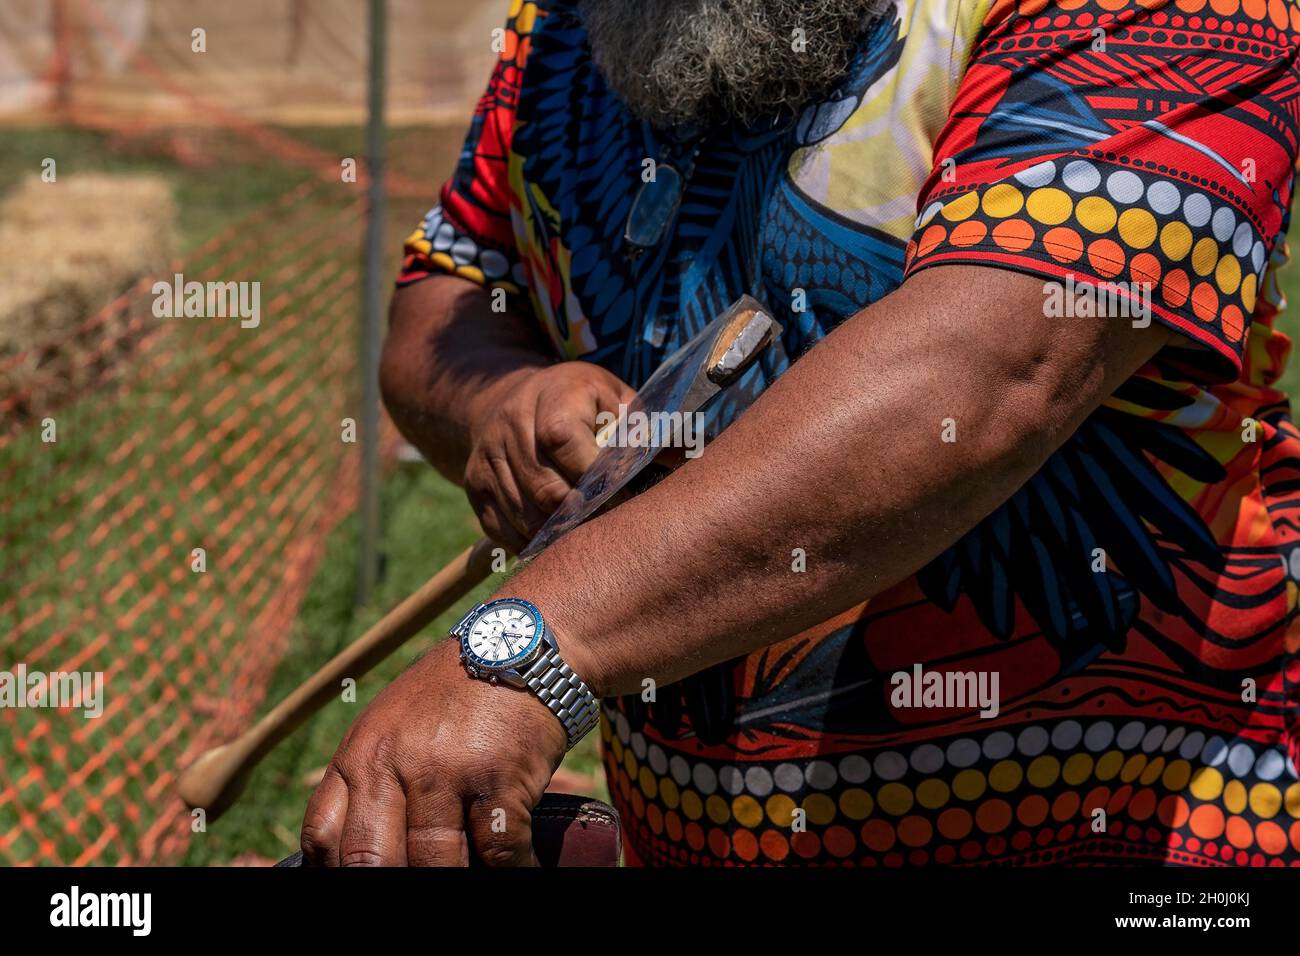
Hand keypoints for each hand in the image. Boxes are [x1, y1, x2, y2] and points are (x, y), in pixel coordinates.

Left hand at [299, 640, 567, 865]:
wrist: (518, 646)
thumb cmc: (456, 698)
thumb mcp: (393, 727)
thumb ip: (372, 782)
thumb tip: (357, 858)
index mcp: (360, 754)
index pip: (324, 839)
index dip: (341, 873)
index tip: (369, 878)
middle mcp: (394, 761)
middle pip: (373, 861)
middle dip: (397, 883)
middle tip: (420, 878)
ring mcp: (446, 770)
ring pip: (436, 866)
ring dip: (457, 877)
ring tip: (472, 871)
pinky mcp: (498, 777)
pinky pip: (500, 854)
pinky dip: (514, 869)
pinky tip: (521, 866)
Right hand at [464, 361, 634, 551]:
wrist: (510, 400)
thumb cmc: (581, 404)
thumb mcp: (615, 400)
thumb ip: (645, 428)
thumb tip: (687, 453)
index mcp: (551, 393)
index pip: (562, 439)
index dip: (592, 474)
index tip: (619, 494)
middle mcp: (510, 422)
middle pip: (544, 486)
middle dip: (581, 514)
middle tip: (610, 527)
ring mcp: (486, 456)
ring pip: (524, 514)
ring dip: (559, 535)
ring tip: (588, 538)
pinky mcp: (473, 484)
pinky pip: (502, 529)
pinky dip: (532, 543)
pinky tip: (557, 543)